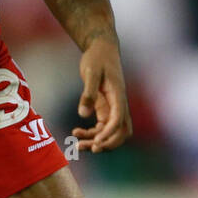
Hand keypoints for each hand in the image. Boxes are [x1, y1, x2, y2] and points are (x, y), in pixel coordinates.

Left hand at [73, 35, 131, 152]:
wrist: (101, 48)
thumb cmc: (97, 58)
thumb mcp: (90, 72)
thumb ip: (88, 93)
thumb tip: (83, 115)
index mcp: (118, 97)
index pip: (119, 121)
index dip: (109, 134)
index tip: (96, 143)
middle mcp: (118, 105)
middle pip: (121, 133)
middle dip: (107, 144)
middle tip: (89, 149)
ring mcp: (113, 108)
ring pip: (111, 133)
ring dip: (97, 142)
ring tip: (77, 145)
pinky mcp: (105, 108)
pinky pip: (102, 127)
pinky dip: (92, 134)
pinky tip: (76, 132)